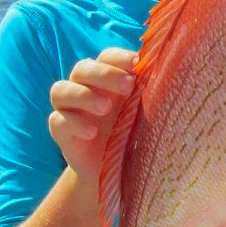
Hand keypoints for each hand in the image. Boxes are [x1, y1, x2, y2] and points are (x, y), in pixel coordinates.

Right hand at [47, 47, 136, 184]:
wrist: (117, 168)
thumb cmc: (134, 131)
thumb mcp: (143, 111)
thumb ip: (148, 90)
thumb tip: (167, 68)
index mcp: (107, 78)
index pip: (106, 57)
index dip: (118, 58)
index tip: (136, 64)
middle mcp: (84, 87)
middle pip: (82, 69)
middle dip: (104, 74)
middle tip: (127, 85)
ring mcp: (69, 108)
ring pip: (61, 90)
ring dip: (83, 95)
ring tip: (105, 107)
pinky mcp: (60, 131)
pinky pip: (58, 120)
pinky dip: (74, 123)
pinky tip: (92, 132)